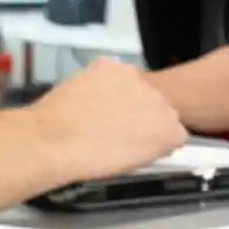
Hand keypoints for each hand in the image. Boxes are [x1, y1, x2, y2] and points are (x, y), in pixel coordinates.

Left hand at [29, 58, 188, 180]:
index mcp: (172, 130)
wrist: (55, 141)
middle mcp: (161, 100)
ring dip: (123, 93)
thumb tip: (147, 136)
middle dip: (141, 111)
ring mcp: (134, 78)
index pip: (174, 128)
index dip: (154, 134)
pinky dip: (103, 81)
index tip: (138, 141)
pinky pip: (111, 72)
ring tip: (99, 111)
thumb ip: (151, 145)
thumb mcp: (133, 163)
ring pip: (134, 85)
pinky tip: (88, 97)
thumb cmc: (93, 161)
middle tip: (116, 126)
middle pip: (157, 103)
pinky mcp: (109, 65)